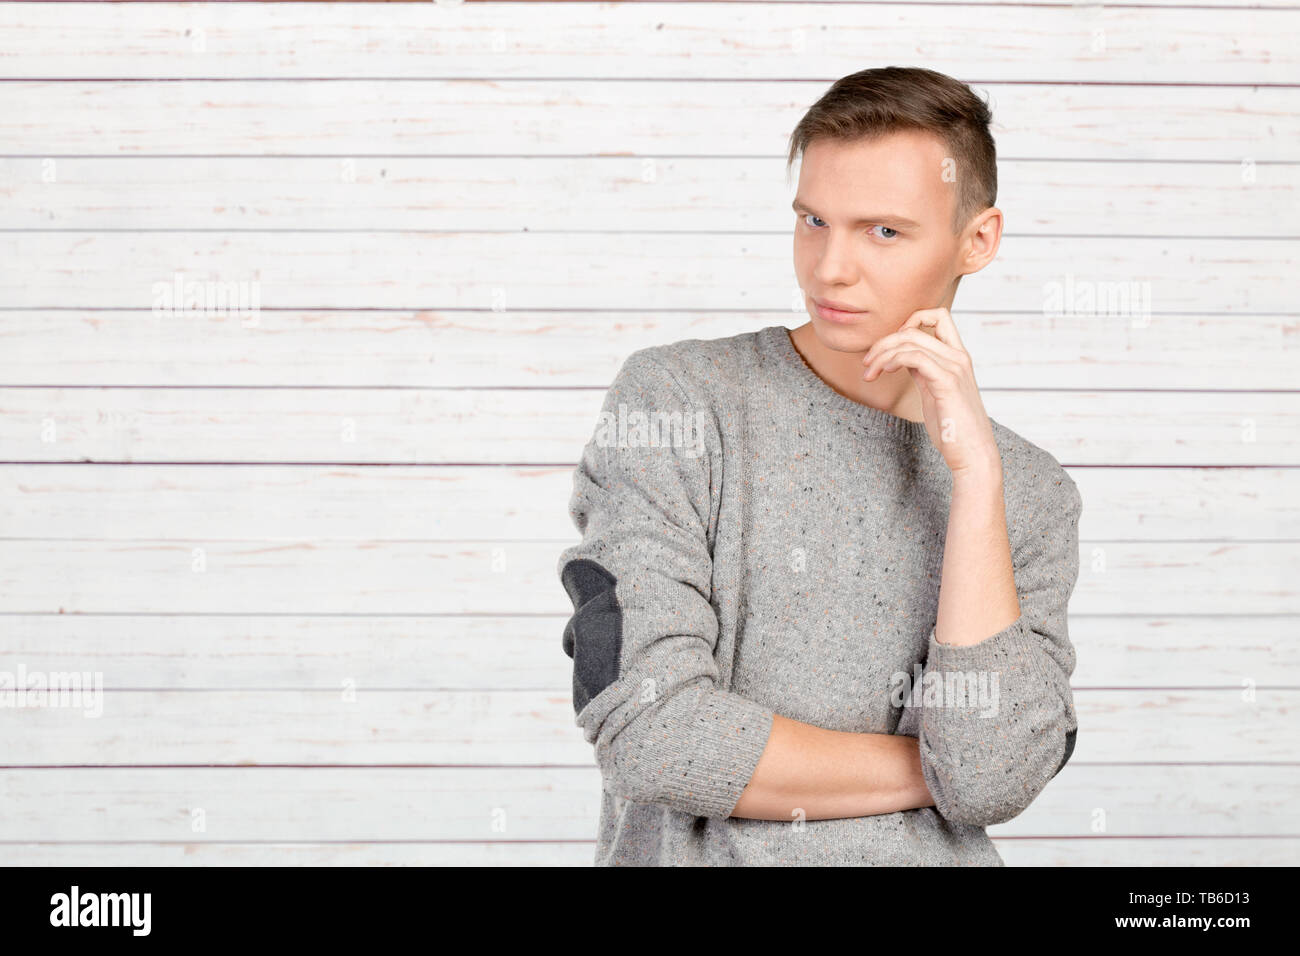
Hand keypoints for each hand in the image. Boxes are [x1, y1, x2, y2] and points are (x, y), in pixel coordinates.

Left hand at [861, 308, 1000, 477]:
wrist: (973, 454)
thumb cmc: (952, 428)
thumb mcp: (934, 392)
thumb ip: (923, 372)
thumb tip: (903, 358)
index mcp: (957, 357)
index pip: (938, 317)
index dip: (910, 321)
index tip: (889, 345)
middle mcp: (958, 357)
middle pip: (914, 329)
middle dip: (884, 342)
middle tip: (867, 363)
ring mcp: (955, 368)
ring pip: (911, 340)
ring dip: (882, 353)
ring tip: (869, 372)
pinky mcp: (947, 382)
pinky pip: (915, 356)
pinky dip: (893, 359)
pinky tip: (883, 372)